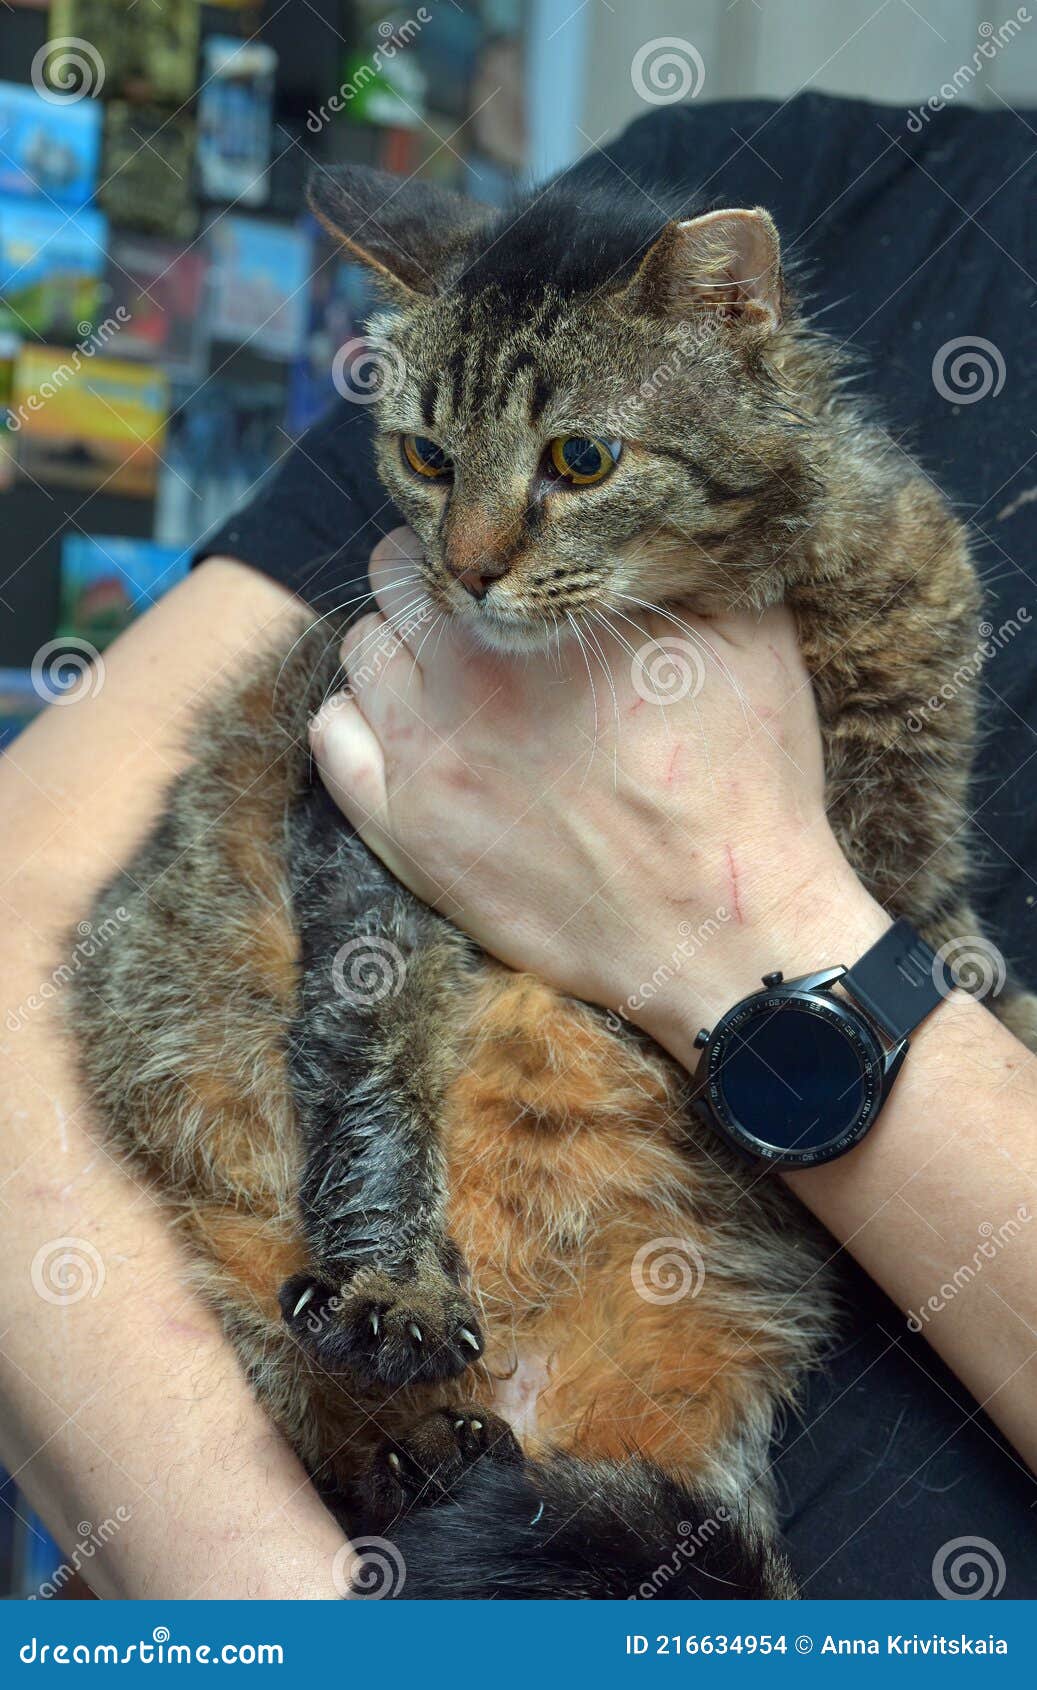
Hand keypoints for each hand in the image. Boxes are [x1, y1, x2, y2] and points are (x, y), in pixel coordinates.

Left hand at [311, 528, 887, 1069]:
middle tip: (476, 611)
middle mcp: (474, 669)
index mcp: (552, 614)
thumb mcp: (751, 641)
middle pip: (399, 577)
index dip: (486, 538)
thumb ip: (684, 559)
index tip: (508, 559)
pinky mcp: (407, 830)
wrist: (721, 929)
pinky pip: (331, 738)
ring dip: (396, 647)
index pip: (469, 531)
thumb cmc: (746, 785)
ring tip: (446, 674)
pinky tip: (407, 731)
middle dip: (433, 580)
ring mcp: (428, 753)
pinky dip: (357, 718)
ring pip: (360, 651)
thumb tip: (643, 511)